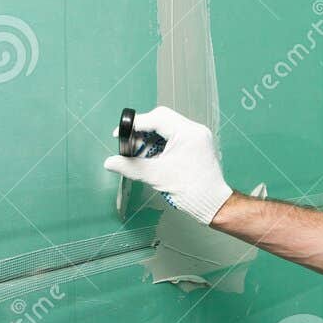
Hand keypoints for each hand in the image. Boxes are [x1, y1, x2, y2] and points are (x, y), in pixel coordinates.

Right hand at [103, 106, 233, 224]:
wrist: (213, 204)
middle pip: (161, 120)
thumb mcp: (156, 176)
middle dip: (142, 132)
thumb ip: (130, 166)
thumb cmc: (192, 190)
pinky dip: (160, 144)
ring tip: (140, 155)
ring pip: (166, 128)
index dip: (135, 124)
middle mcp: (194, 130)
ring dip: (150, 139)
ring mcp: (197, 137)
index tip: (120, 133)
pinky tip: (152, 157)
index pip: (157, 118)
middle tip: (129, 145)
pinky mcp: (196, 145)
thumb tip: (110, 162)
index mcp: (188, 133)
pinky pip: (173, 137)